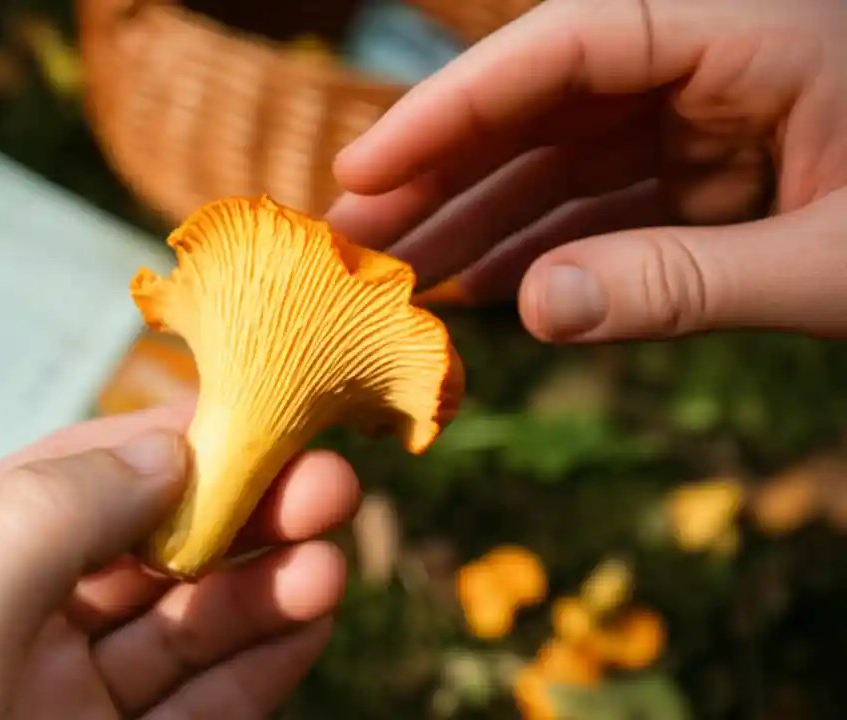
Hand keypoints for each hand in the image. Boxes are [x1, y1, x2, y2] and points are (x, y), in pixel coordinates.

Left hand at [0, 402, 359, 718]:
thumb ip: (52, 513)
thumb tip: (167, 449)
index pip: (75, 479)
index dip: (168, 442)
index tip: (255, 416)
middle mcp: (16, 630)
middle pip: (148, 548)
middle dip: (238, 510)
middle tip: (326, 483)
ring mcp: (68, 705)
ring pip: (187, 627)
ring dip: (264, 585)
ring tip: (332, 557)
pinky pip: (205, 707)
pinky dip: (264, 661)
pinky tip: (311, 617)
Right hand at [328, 0, 846, 341]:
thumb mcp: (839, 260)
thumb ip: (684, 282)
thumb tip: (532, 316)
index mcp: (753, 23)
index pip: (565, 47)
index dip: (448, 108)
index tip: (361, 168)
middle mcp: (721, 53)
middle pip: (549, 101)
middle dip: (449, 171)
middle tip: (354, 237)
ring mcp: (721, 111)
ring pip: (573, 157)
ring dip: (490, 217)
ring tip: (405, 277)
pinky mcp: (730, 165)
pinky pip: (618, 200)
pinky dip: (558, 246)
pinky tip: (495, 288)